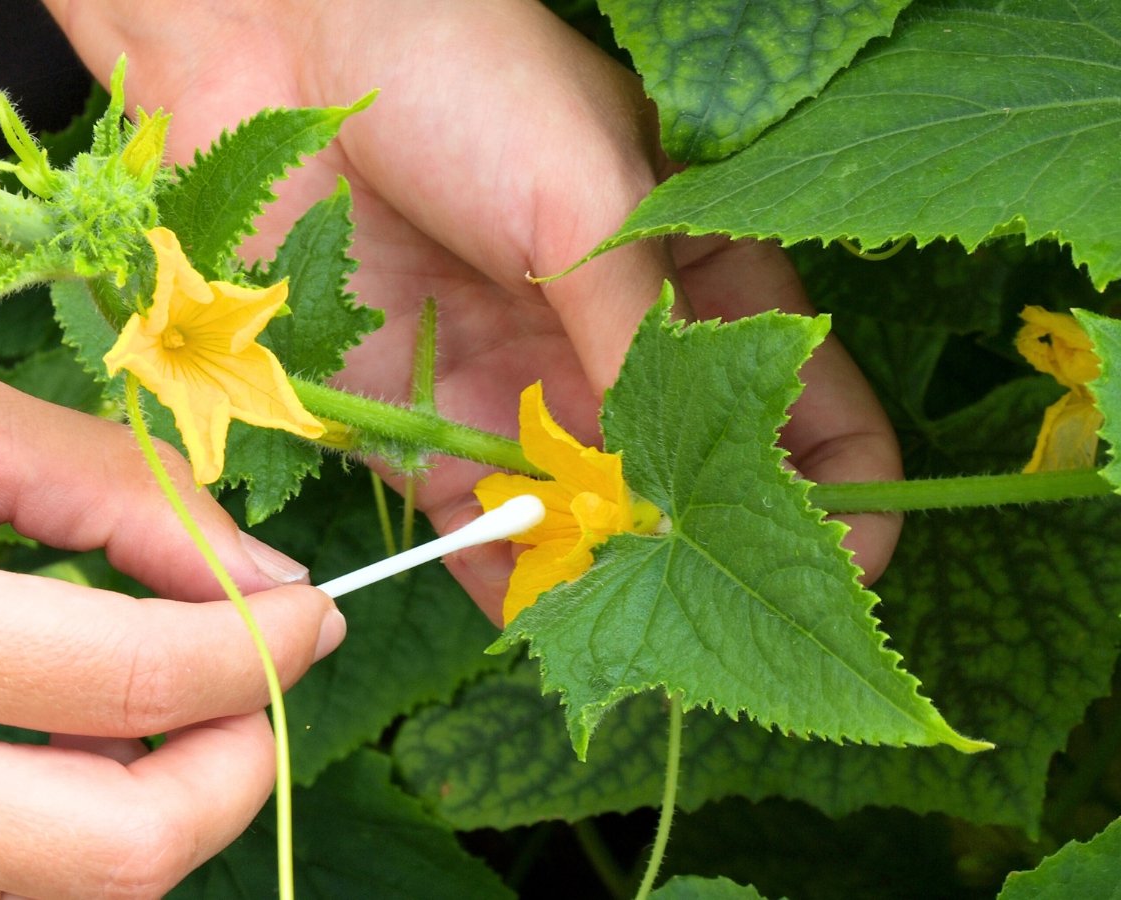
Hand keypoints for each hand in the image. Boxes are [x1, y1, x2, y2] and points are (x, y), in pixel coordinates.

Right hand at [0, 334, 342, 897]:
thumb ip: (121, 496)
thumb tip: (264, 583)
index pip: (127, 682)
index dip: (261, 651)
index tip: (313, 615)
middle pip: (110, 854)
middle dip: (234, 774)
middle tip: (257, 691)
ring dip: (151, 827)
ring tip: (159, 726)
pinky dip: (55, 859)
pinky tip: (60, 768)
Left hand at [48, 0, 901, 622]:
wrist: (284, 58)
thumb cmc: (462, 81)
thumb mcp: (588, 196)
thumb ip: (642, 338)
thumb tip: (683, 480)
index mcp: (685, 277)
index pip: (797, 397)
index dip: (834, 486)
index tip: (839, 564)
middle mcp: (608, 353)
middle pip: (688, 487)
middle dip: (709, 559)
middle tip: (720, 624)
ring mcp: (517, 400)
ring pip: (591, 529)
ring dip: (613, 590)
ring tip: (636, 644)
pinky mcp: (420, 434)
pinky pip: (479, 535)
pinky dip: (511, 585)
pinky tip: (545, 627)